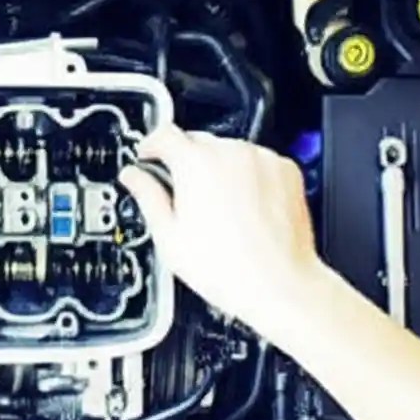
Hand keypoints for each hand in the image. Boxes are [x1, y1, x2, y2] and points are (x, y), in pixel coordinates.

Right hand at [119, 126, 327, 341]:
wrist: (280, 284)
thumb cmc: (227, 269)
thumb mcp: (169, 236)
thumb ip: (148, 196)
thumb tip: (133, 178)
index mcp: (196, 164)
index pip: (164, 135)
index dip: (150, 145)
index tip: (148, 156)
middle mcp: (231, 153)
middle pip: (197, 143)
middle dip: (186, 163)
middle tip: (185, 198)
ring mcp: (262, 159)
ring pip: (229, 153)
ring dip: (220, 170)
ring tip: (221, 211)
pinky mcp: (286, 170)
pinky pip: (258, 163)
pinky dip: (249, 177)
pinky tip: (246, 209)